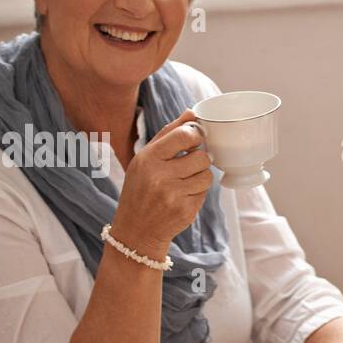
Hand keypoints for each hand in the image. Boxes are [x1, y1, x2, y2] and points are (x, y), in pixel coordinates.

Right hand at [110, 108, 213, 256]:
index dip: (197, 135)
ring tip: (184, 182)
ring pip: (207, 176)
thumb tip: (192, 112)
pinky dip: (197, 194)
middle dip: (200, 160)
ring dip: (200, 177)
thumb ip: (169, 134)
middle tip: (189, 165)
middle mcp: (159, 176)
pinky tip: (181, 198)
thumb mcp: (146, 159)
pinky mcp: (185, 211)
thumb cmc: (141, 189)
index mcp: (148, 159)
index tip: (196, 138)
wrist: (136, 230)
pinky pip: (204, 194)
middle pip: (201, 157)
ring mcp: (173, 195)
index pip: (184, 136)